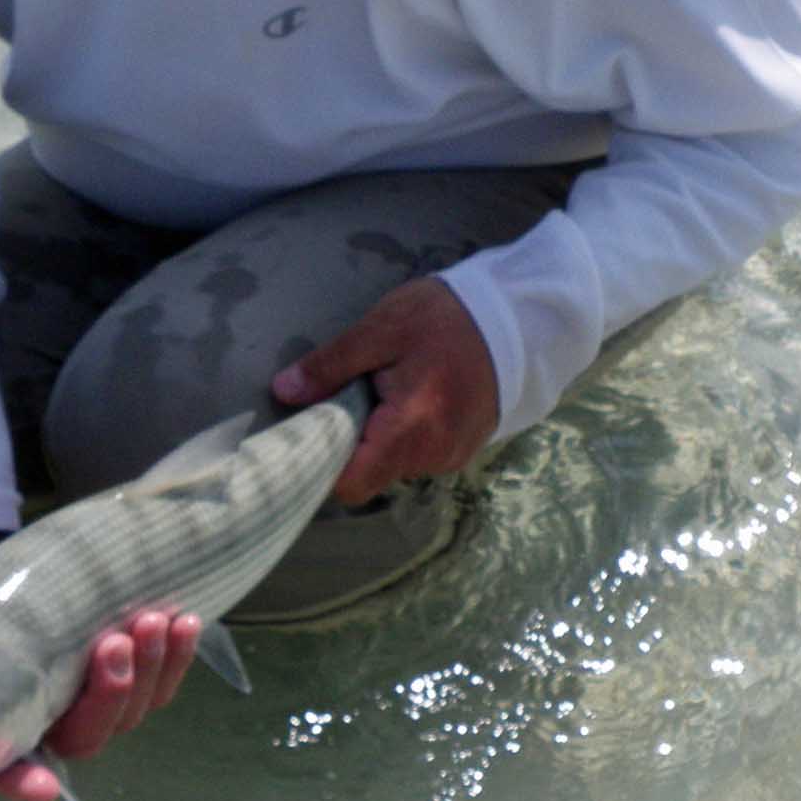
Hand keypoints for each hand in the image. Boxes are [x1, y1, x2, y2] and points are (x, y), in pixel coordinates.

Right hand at [0, 551, 200, 800]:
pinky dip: (174, 654)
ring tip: (151, 621)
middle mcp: (43, 722)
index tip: (42, 784)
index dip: (24, 782)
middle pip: (87, 738)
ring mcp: (87, 695)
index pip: (7, 769)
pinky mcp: (123, 666)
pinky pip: (159, 677)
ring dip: (149, 671)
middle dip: (108, 699)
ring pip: (130, 709)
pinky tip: (180, 620)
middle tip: (114, 644)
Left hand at [270, 277, 498, 505]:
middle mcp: (434, 455)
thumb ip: (330, 364)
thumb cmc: (445, 318)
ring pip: (391, 466)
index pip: (351, 483)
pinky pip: (416, 455)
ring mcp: (452, 456)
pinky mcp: (462, 449)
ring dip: (374, 439)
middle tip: (334, 401)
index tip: (301, 437)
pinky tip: (402, 398)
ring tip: (375, 393)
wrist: (517, 318)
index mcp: (412, 428)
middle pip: (369, 475)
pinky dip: (400, 435)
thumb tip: (283, 392)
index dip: (320, 465)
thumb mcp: (381, 329)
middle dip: (346, 445)